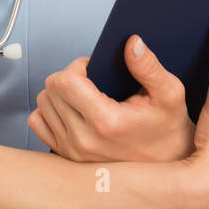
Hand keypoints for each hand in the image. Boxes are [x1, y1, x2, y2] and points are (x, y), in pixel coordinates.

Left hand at [27, 35, 194, 162]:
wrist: (167, 166)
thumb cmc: (168, 129)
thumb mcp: (170, 93)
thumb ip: (149, 66)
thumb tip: (132, 43)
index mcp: (106, 122)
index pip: (65, 82)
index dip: (77, 66)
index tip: (93, 67)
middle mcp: (84, 140)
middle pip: (51, 90)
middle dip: (69, 77)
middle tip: (92, 80)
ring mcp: (72, 151)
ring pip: (43, 104)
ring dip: (59, 93)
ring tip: (84, 95)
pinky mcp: (66, 156)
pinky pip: (38, 123)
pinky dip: (51, 111)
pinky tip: (72, 109)